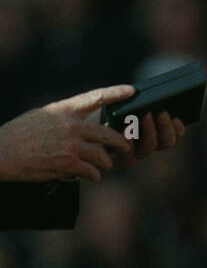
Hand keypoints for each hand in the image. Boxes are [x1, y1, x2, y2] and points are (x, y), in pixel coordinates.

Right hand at [0, 86, 184, 183]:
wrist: (2, 153)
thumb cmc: (18, 134)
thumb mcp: (42, 115)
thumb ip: (63, 117)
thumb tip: (79, 122)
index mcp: (65, 109)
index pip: (96, 97)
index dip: (116, 93)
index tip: (132, 91)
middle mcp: (72, 125)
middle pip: (107, 133)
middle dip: (119, 142)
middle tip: (125, 146)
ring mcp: (71, 145)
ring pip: (102, 155)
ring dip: (106, 162)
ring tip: (106, 165)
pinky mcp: (68, 164)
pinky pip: (91, 171)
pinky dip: (94, 175)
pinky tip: (94, 176)